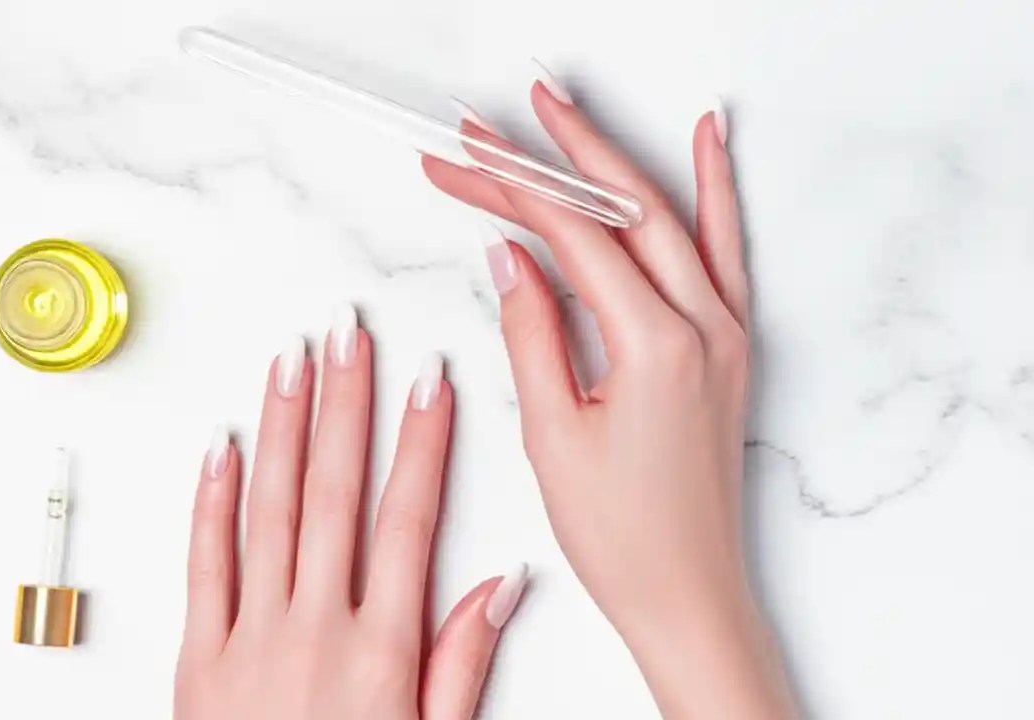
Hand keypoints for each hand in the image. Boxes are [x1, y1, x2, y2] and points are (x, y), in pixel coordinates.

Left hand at [174, 310, 527, 719]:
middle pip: (335, 495)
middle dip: (346, 407)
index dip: (422, 445)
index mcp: (382, 650)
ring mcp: (250, 638)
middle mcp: (316, 628)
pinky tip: (222, 445)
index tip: (429, 384)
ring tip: (293, 362)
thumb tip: (505, 583)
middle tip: (350, 336)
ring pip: (269, 510)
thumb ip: (463, 662)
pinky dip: (211, 502)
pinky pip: (204, 564)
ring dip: (283, 429)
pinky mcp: (199, 658)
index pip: (408, 521)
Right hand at [426, 71, 795, 718]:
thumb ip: (533, 334)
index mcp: (656, 347)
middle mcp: (704, 325)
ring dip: (615, 159)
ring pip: (669, 216)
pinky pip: (723, 246)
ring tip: (569, 112)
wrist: (690, 595)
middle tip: (498, 123)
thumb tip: (510, 259)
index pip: (572, 238)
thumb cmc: (625, 535)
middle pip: (620, 210)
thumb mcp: (555, 436)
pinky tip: (708, 142)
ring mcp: (727, 331)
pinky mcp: (730, 344)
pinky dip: (713, 189)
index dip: (509, 191)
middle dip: (553, 157)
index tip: (462, 161)